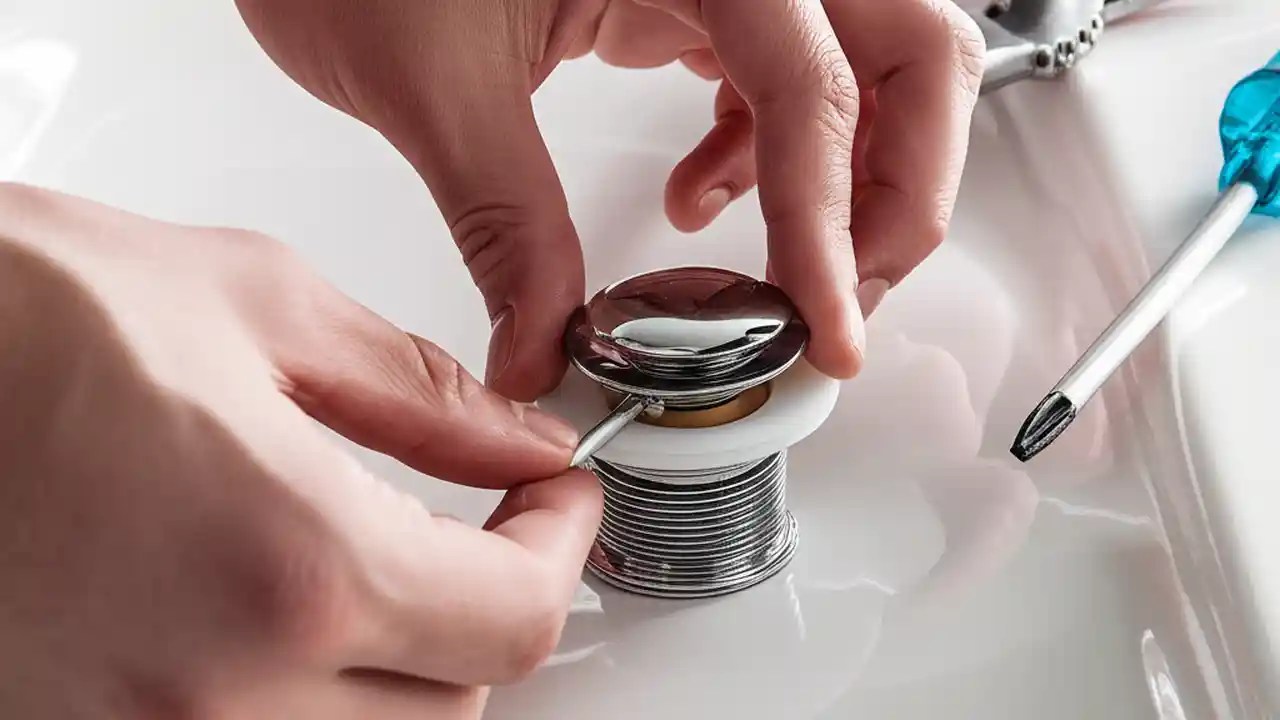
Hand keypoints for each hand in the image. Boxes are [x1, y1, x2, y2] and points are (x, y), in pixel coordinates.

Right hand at [0, 184, 599, 718]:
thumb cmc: (10, 311)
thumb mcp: (257, 305)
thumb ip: (421, 393)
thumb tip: (520, 443)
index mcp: (286, 566)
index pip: (510, 620)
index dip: (560, 549)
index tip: (557, 497)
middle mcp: (214, 692)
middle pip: (454, 705)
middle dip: (489, 609)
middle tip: (489, 524)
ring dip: (406, 663)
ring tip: (390, 563)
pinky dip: (307, 691)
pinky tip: (285, 606)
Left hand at [235, 0, 985, 400]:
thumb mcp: (428, 81)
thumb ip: (505, 224)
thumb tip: (542, 349)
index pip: (811, 88)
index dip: (830, 224)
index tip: (827, 329)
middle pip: (910, 54)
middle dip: (896, 192)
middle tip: (844, 300)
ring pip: (868, 66)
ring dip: (848, 182)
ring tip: (780, 273)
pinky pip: (790, 73)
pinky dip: (774, 156)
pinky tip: (701, 200)